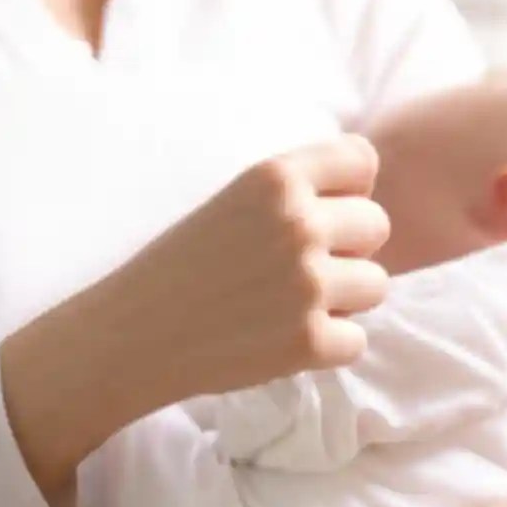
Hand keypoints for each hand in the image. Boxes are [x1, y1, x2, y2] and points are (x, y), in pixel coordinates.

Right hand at [100, 135, 391, 396]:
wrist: (128, 337)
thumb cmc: (180, 266)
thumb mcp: (233, 198)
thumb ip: (295, 188)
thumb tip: (368, 184)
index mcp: (275, 178)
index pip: (362, 160)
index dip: (350, 189)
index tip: (325, 210)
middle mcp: (298, 224)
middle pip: (377, 225)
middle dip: (350, 248)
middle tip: (303, 267)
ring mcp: (307, 284)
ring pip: (377, 284)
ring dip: (345, 299)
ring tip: (294, 304)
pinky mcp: (309, 341)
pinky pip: (357, 340)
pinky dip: (329, 347)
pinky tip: (285, 339)